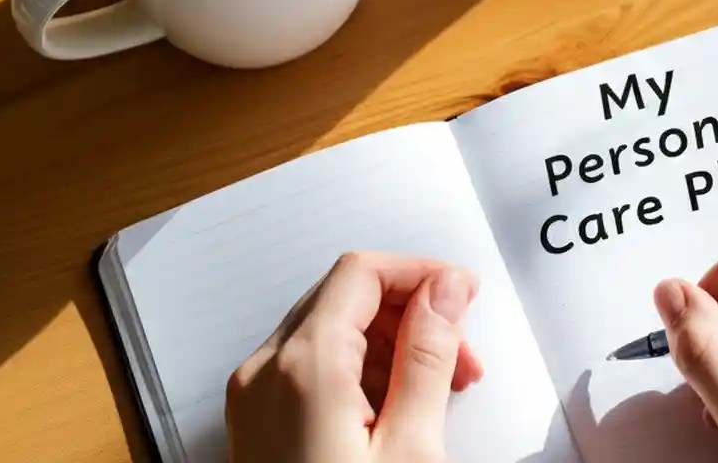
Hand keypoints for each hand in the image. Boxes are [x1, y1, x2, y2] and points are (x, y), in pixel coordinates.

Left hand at [226, 252, 483, 462]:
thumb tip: (445, 290)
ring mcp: (254, 398)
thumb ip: (428, 356)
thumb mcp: (411, 448)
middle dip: (413, 314)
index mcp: (303, 368)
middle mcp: (265, 372)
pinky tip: (400, 410)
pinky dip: (362, 372)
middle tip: (464, 356)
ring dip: (392, 345)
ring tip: (440, 391)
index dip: (421, 272)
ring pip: (331, 331)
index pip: (362, 273)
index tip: (464, 293)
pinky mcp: (257, 423)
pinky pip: (312, 368)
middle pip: (346, 298)